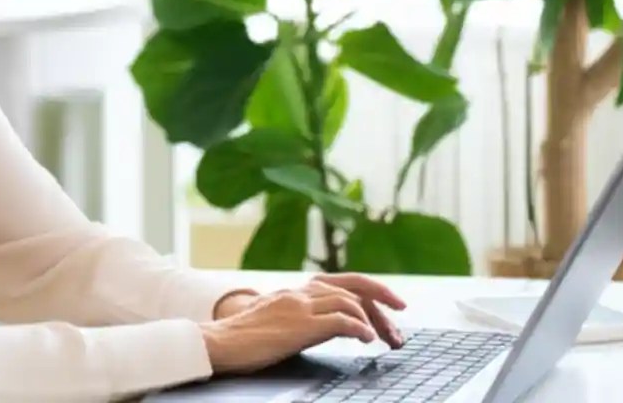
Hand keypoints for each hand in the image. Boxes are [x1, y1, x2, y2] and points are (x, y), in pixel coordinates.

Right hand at [198, 274, 402, 374]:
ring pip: (349, 301)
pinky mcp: (300, 326)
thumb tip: (325, 325)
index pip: (340, 281)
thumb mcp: (274, 319)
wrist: (220, 342)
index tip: (388, 303)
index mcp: (295, 291)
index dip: (368, 289)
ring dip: (373, 319)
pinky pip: (341, 322)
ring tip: (385, 337)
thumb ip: (298, 316)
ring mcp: (300, 307)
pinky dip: (359, 328)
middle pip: (352, 283)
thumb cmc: (242, 338)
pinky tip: (367, 339)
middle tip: (402, 307)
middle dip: (381, 294)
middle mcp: (300, 293)